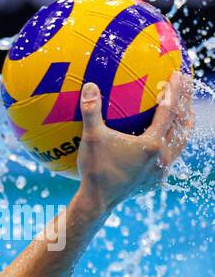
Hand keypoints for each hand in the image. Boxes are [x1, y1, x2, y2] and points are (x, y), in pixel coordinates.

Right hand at [75, 70, 193, 212]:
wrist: (97, 202)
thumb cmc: (94, 170)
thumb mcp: (91, 139)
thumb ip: (91, 112)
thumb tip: (89, 85)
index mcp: (152, 144)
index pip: (169, 110)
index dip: (174, 90)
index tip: (176, 74)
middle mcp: (163, 156)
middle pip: (182, 123)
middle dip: (186, 101)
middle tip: (186, 83)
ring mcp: (161, 169)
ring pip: (181, 141)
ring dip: (185, 122)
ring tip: (186, 110)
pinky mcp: (156, 179)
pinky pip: (171, 155)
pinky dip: (173, 141)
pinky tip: (167, 138)